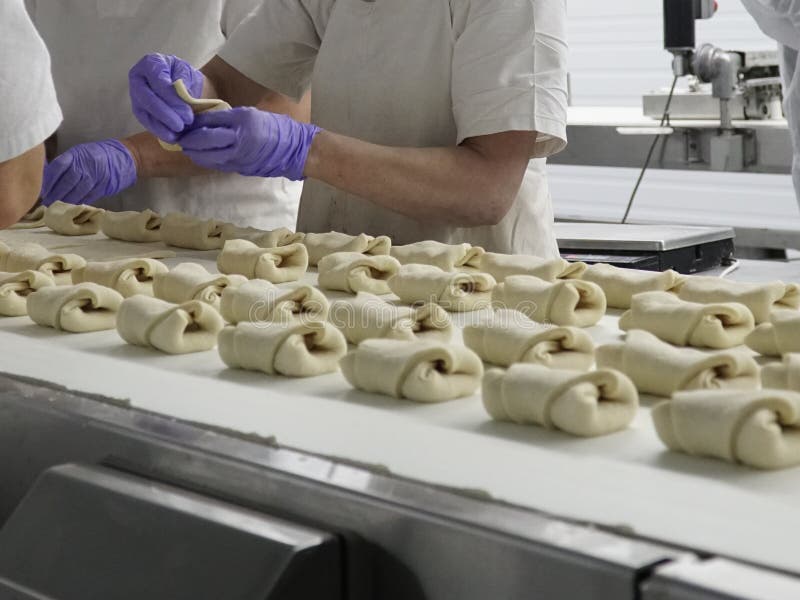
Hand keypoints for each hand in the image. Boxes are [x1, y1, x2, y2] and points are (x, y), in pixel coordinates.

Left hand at [41, 140, 136, 205]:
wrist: (122, 157)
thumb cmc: (96, 155)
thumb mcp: (79, 153)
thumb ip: (65, 163)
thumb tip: (47, 177)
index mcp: (76, 154)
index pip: (58, 166)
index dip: (49, 180)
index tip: (43, 190)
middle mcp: (86, 164)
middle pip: (67, 180)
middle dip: (57, 193)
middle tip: (49, 202)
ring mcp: (96, 175)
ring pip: (78, 190)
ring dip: (67, 199)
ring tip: (59, 206)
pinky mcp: (104, 185)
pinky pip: (89, 195)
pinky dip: (80, 201)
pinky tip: (73, 205)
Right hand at [129, 53, 203, 142]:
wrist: (185, 85)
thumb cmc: (185, 76)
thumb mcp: (188, 73)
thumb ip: (184, 82)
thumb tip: (182, 97)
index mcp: (151, 63)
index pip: (158, 80)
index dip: (171, 98)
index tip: (187, 112)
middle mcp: (138, 78)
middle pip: (147, 97)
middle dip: (165, 114)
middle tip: (182, 125)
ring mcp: (136, 95)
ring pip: (144, 111)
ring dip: (161, 125)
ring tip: (177, 135)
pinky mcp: (139, 110)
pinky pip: (146, 121)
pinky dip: (158, 131)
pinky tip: (171, 138)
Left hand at [176, 107, 320, 180]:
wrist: (294, 150)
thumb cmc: (276, 128)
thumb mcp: (251, 114)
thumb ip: (229, 118)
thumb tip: (205, 121)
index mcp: (241, 120)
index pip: (208, 120)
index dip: (193, 122)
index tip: (184, 121)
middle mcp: (237, 138)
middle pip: (203, 139)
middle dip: (188, 139)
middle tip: (180, 137)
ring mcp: (238, 155)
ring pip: (207, 156)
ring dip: (194, 153)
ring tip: (187, 148)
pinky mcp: (240, 167)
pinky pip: (217, 164)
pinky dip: (206, 160)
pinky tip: (202, 156)